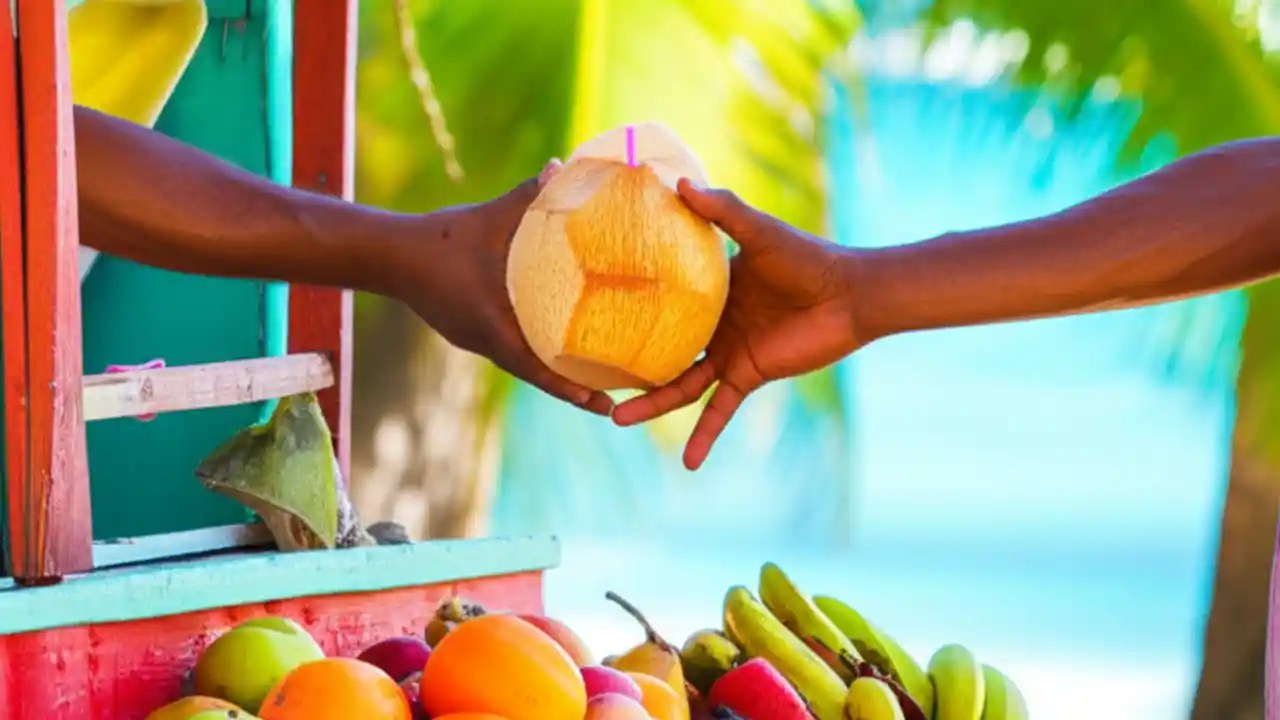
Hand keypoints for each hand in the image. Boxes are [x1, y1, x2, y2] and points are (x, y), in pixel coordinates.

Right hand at [395, 162, 614, 415]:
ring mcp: (476, 341)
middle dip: (572, 389)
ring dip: (554, 374)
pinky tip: (555, 346)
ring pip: (523, 365)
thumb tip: (561, 167)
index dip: (568, 388)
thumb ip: (527, 197)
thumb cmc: (440, 239)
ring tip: (593, 384)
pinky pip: (510, 350)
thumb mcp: (487, 218)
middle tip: (610, 402)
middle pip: (536, 375)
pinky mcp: (471, 333)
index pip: (536, 368)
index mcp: (492, 325)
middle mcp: (486, 342)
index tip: (599, 402)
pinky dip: (534, 354)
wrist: (390, 255)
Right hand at [612, 180, 861, 467]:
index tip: (592, 310)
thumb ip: (722, 211)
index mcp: (708, 289)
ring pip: (680, 385)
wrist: (850, 295)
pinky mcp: (748, 375)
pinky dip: (705, 436)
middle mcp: (712, 323)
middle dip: (629, 366)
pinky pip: (720, 410)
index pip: (660, 299)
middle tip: (592, 377)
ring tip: (617, 420)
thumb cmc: (808, 257)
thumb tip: (679, 183)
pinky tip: (688, 463)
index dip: (629, 306)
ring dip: (652, 405)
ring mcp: (728, 352)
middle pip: (661, 349)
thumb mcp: (759, 231)